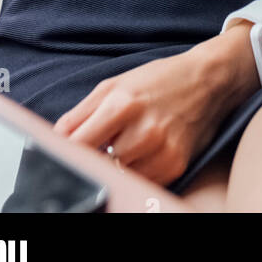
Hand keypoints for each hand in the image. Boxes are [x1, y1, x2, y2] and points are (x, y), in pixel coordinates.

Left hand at [53, 35, 254, 185]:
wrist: (208, 81)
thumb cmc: (159, 79)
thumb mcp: (115, 84)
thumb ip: (80, 113)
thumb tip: (54, 138)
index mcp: (122, 104)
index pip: (78, 145)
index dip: (65, 154)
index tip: (60, 156)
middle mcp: (143, 131)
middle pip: (98, 164)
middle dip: (92, 158)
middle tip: (96, 148)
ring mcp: (161, 152)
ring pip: (118, 176)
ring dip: (114, 167)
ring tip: (122, 146)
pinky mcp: (175, 166)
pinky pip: (141, 181)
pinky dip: (134, 172)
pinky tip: (140, 153)